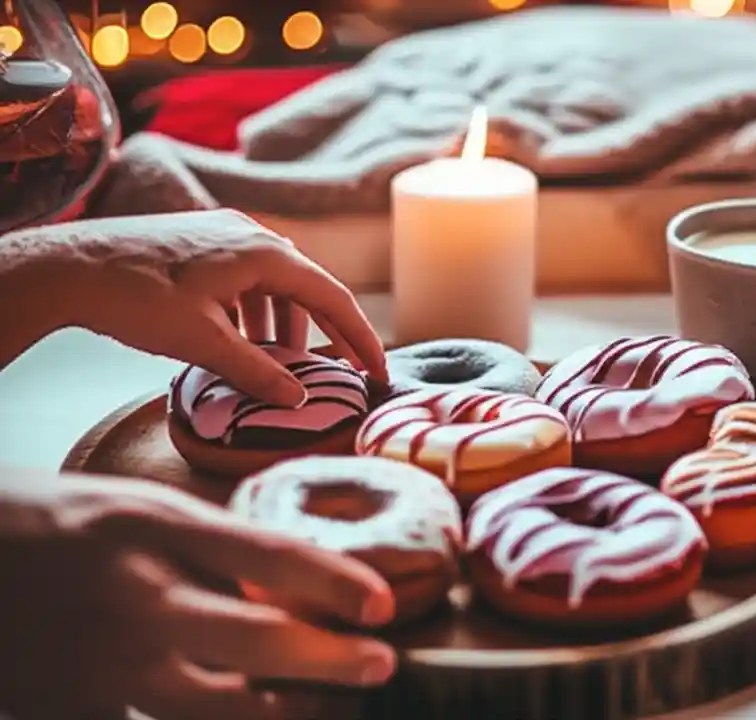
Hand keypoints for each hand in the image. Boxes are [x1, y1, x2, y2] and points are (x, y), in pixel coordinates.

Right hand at [0, 471, 397, 719]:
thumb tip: (290, 578)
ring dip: (281, 707)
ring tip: (324, 703)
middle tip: (379, 664)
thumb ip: (206, 543)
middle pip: (252, 639)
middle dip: (328, 659)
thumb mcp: (133, 507)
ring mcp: (102, 661)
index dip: (333, 581)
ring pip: (215, 703)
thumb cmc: (54, 524)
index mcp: (151, 526)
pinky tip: (252, 714)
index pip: (264, 554)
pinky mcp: (73, 710)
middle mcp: (134, 594)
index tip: (382, 603)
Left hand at [13, 209, 385, 406]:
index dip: (360, 338)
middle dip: (319, 335)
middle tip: (333, 372)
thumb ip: (257, 372)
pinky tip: (234, 341)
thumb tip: (299, 399)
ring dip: (279, 327)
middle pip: (305, 290)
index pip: (333, 298)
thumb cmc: (135, 298)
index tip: (377, 369)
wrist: (67, 267)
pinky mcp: (199, 241)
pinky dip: (251, 313)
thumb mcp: (204, 344)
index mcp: (265, 254)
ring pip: (273, 286)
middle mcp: (252, 235)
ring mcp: (224, 234)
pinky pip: (244, 279)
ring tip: (272, 365)